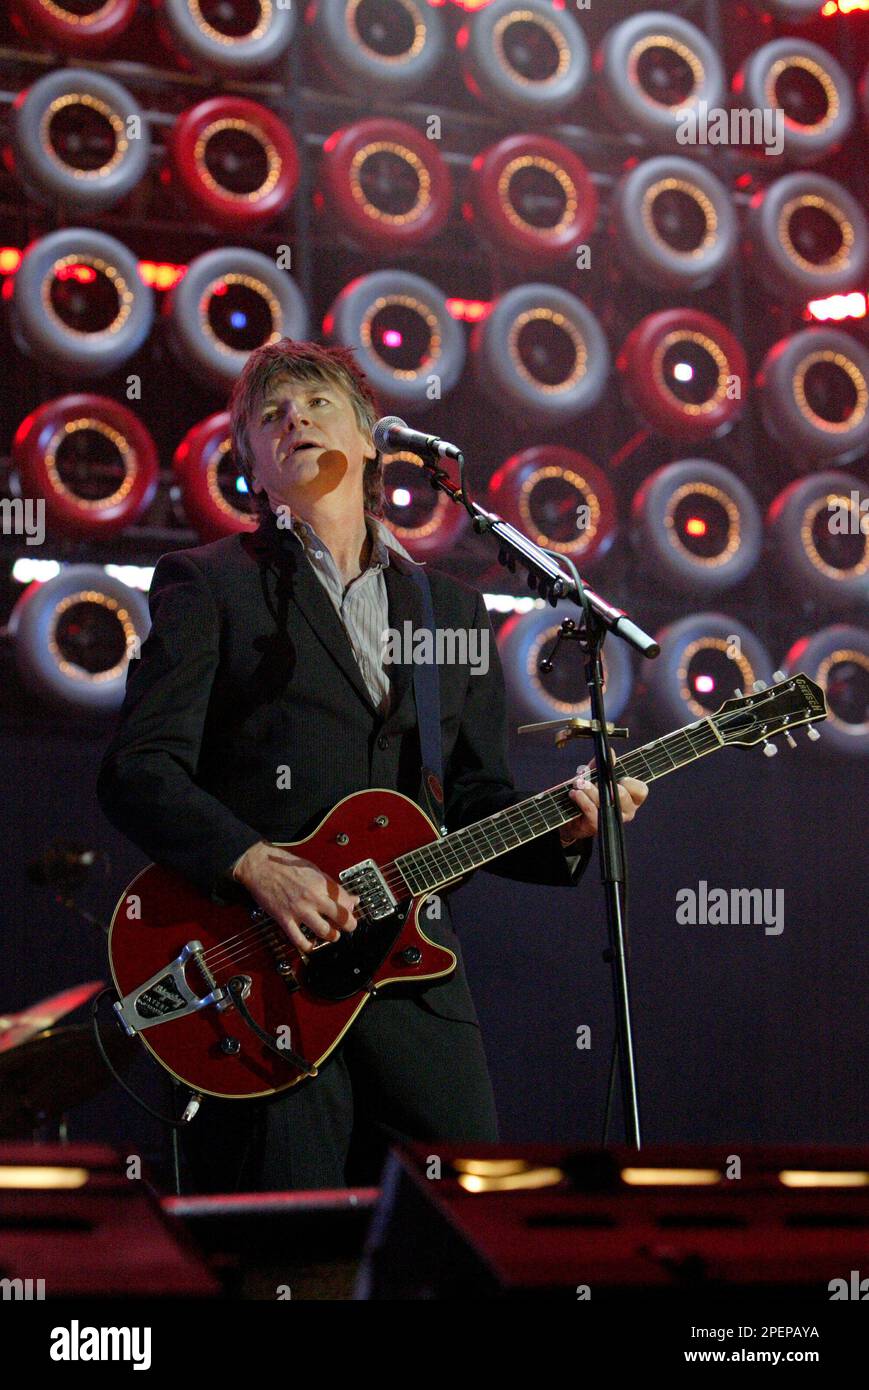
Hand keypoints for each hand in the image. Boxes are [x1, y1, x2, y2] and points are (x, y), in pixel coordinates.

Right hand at [232, 841, 359, 954]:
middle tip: (350, 926)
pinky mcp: (284, 919)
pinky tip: (311, 945)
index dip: (352, 907)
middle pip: (341, 917)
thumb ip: (332, 885)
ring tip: (333, 935)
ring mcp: (298, 909)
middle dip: (350, 925)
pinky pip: (299, 939)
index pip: (346, 900)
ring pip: (324, 931)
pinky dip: (308, 946)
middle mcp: (312, 897)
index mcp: (321, 883)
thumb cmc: (285, 864)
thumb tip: (350, 897)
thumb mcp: (313, 869)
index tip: (351, 909)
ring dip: (332, 936)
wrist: (260, 866)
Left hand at [559, 761, 648, 845]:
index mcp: (630, 797)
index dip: (632, 784)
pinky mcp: (597, 826)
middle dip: (608, 785)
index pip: (641, 791)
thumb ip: (601, 766)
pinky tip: (575, 793)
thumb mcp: (593, 777)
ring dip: (590, 790)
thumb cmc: (587, 794)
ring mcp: (611, 819)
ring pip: (606, 803)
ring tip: (579, 784)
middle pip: (624, 797)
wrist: (569, 815)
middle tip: (593, 780)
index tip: (620, 778)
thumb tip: (611, 752)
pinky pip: (592, 811)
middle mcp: (625, 810)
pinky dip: (582, 800)